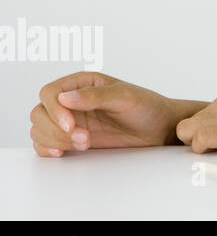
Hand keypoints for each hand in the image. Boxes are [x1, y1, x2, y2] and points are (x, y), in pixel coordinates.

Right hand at [30, 72, 182, 155]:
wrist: (158, 128)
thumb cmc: (145, 107)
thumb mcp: (125, 97)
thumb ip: (95, 96)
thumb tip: (64, 97)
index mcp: (82, 83)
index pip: (50, 93)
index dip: (54, 110)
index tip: (70, 125)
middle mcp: (72, 100)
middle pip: (39, 113)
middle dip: (56, 129)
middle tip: (83, 138)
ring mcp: (70, 120)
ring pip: (39, 129)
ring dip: (56, 140)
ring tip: (85, 144)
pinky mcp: (70, 138)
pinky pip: (44, 143)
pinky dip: (47, 149)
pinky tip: (62, 153)